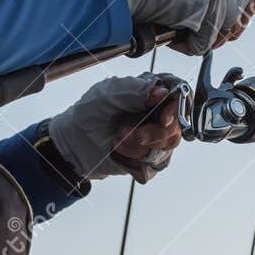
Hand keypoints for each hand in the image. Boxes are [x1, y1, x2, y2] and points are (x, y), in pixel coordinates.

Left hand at [47, 73, 184, 183]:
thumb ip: (135, 90)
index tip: (162, 119)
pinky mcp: (150, 158)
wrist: (73, 142)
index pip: (180, 94)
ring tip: (116, 140)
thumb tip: (162, 92)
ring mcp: (156, 137)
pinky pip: (155, 164)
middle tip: (124, 132)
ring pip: (166, 147)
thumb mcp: (107, 94)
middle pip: (176, 126)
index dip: (178, 107)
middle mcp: (158, 114)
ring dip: (138, 147)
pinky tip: (118, 152)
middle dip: (152, 134)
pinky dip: (134, 161)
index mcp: (151, 93)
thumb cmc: (89, 113)